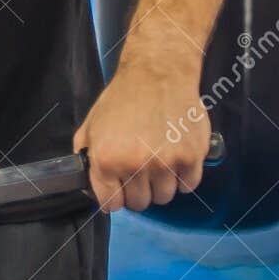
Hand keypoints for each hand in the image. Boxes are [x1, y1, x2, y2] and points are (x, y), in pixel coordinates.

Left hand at [76, 59, 210, 212]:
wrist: (157, 75)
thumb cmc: (122, 99)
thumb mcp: (91, 126)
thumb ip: (87, 156)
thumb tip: (89, 184)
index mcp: (106, 160)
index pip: (112, 204)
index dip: (115, 199)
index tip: (119, 191)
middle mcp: (135, 165)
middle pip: (140, 203)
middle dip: (137, 192)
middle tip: (139, 173)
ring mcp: (166, 163)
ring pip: (164, 197)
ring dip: (161, 185)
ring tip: (157, 163)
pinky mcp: (192, 158)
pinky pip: (188, 186)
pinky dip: (183, 178)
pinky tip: (175, 161)